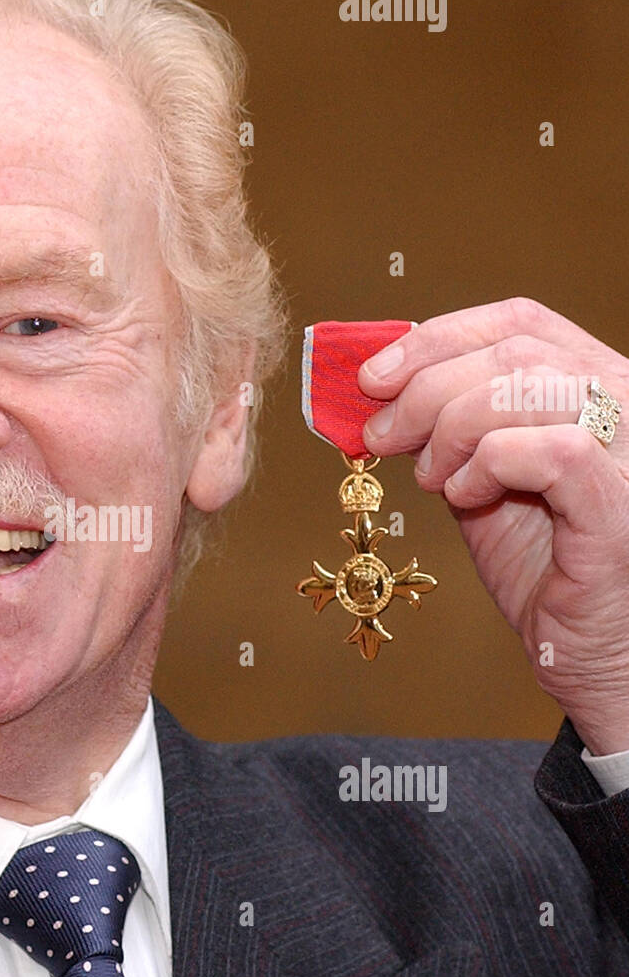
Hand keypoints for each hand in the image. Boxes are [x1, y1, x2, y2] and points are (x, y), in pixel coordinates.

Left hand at [358, 297, 628, 755]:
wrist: (592, 654)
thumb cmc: (545, 570)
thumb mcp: (480, 481)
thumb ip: (446, 430)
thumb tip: (378, 391)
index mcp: (596, 385)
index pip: (520, 321)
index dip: (436, 338)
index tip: (372, 377)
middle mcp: (627, 404)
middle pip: (515, 350)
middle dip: (424, 387)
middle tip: (380, 436)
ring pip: (529, 386)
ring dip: (451, 427)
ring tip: (431, 479)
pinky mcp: (621, 504)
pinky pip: (552, 450)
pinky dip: (488, 464)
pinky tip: (466, 496)